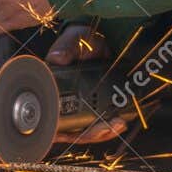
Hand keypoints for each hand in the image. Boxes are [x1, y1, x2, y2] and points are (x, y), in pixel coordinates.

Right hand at [48, 23, 132, 144]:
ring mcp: (85, 105)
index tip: (67, 133)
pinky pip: (103, 123)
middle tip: (105, 127)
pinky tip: (121, 121)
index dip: (57, 129)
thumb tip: (56, 57)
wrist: (104, 38)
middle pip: (73, 130)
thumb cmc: (82, 39)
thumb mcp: (74, 39)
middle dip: (90, 133)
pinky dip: (111, 126)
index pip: (50, 117)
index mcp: (54, 89)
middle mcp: (68, 102)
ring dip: (103, 132)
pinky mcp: (101, 106)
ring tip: (117, 125)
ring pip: (89, 130)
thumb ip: (65, 47)